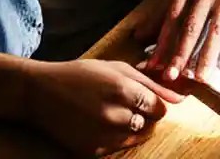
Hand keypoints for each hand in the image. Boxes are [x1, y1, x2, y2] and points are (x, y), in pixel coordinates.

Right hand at [24, 59, 184, 156]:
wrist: (39, 94)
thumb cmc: (82, 75)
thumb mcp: (118, 69)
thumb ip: (151, 84)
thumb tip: (180, 98)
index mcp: (123, 90)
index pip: (159, 108)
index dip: (156, 104)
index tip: (145, 100)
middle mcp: (114, 115)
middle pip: (150, 124)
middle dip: (145, 115)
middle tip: (125, 105)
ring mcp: (101, 136)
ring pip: (136, 137)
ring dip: (132, 127)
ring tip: (113, 113)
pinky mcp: (90, 151)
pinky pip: (117, 148)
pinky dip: (115, 138)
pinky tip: (100, 124)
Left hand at [136, 0, 219, 82]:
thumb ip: (164, 4)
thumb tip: (140, 34)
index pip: (172, 17)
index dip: (162, 42)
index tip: (153, 65)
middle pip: (192, 25)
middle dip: (181, 53)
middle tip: (172, 76)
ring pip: (216, 29)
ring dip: (207, 55)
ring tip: (200, 77)